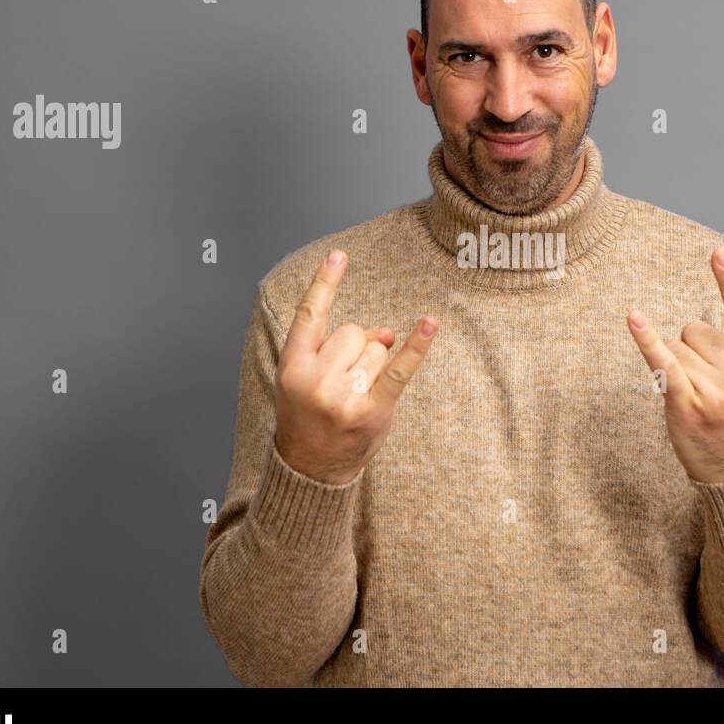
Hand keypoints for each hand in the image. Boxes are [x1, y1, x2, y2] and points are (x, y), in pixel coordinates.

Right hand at [273, 249, 438, 485]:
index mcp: (293, 366)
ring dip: (374, 365)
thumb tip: (387, 333)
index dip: (325, 282)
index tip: (340, 255)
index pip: (311, 314)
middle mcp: (316, 380)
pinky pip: (400, 369)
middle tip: (342, 382)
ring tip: (354, 396)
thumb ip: (337, 348)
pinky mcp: (373, 410)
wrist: (310, 468)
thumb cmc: (309, 415)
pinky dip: (418, 346)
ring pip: (377, 349)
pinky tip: (431, 323)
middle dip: (357, 349)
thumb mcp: (306, 377)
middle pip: (354, 331)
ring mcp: (344, 396)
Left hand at [627, 246, 723, 483]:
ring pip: (676, 346)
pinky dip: (647, 340)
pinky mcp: (687, 404)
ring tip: (696, 397)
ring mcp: (714, 390)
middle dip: (693, 350)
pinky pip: (663, 362)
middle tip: (708, 385)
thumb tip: (691, 328)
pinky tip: (634, 319)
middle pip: (694, 329)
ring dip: (677, 365)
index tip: (719, 251)